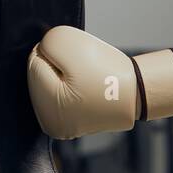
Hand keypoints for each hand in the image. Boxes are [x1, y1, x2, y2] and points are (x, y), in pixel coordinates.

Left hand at [27, 26, 172, 139]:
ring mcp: (60, 128)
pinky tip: (83, 86)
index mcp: (48, 106)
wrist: (139, 93)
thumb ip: (48, 44)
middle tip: (82, 68)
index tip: (76, 57)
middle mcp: (50, 124)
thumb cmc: (108, 70)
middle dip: (56, 66)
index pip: (33, 64)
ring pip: (46, 88)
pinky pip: (58, 98)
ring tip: (85, 78)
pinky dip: (67, 88)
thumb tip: (40, 52)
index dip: (54, 51)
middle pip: (37, 79)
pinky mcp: (69, 126)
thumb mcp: (73, 44)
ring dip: (61, 77)